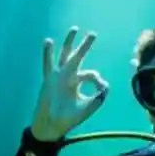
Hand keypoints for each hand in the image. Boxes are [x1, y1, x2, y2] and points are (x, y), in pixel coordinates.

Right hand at [30, 27, 109, 141]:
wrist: (52, 126)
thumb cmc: (68, 118)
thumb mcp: (88, 107)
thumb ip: (98, 98)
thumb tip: (107, 87)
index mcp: (77, 82)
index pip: (91, 74)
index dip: (98, 79)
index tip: (102, 87)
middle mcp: (68, 76)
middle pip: (78, 57)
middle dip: (85, 46)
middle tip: (93, 34)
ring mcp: (58, 76)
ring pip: (64, 55)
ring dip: (69, 42)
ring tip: (75, 29)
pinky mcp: (49, 79)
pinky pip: (48, 64)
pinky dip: (47, 53)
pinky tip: (48, 41)